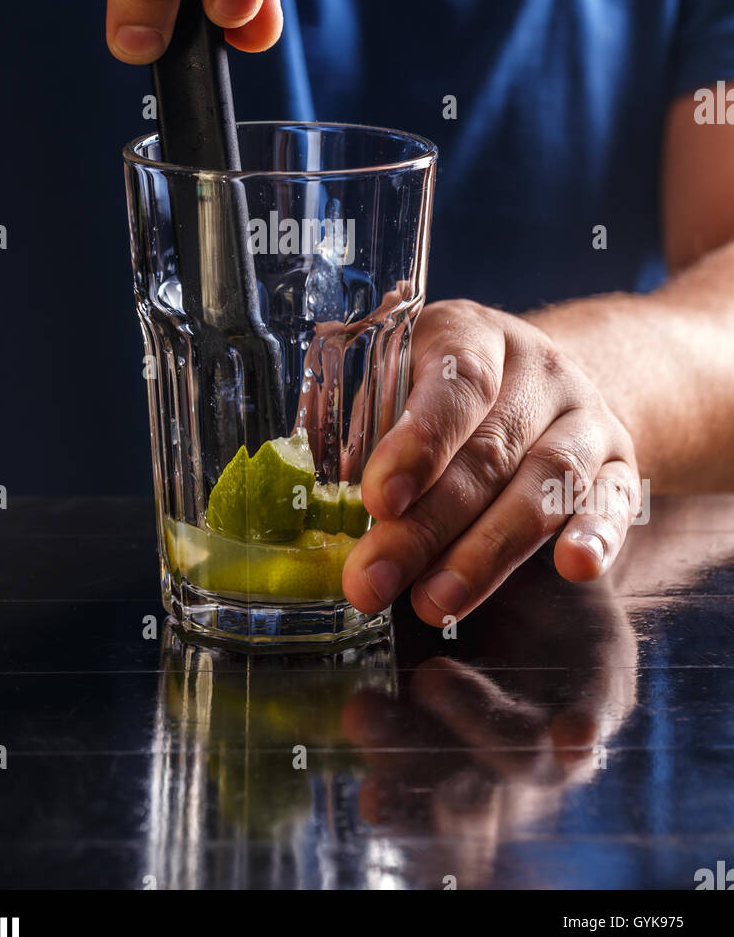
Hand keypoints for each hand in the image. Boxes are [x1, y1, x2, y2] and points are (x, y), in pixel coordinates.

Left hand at [343, 299, 640, 624]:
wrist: (543, 378)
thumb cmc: (444, 389)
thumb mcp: (400, 377)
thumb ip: (363, 420)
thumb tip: (315, 493)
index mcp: (472, 334)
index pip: (456, 382)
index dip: (418, 442)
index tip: (376, 499)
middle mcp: (540, 370)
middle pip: (488, 452)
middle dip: (427, 526)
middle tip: (374, 581)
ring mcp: (587, 417)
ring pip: (546, 484)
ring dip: (489, 552)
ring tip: (436, 603)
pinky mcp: (621, 465)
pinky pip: (617, 502)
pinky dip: (599, 536)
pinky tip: (574, 570)